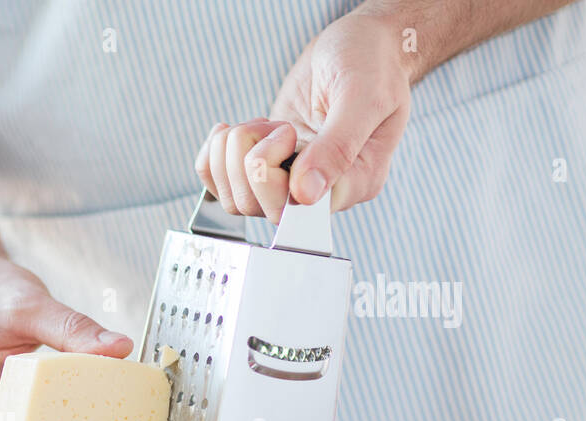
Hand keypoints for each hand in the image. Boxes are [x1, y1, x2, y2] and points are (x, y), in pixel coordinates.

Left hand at [194, 8, 412, 221]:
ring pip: (235, 199)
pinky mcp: (267, 168)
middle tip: (273, 125)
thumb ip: (337, 146)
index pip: (295, 212)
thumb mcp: (362, 95)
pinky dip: (213, 158)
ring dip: (231, 155)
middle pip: (257, 207)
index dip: (271, 177)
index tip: (287, 132)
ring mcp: (291, 181)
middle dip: (248, 161)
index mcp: (355, 182)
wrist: (362, 44)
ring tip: (260, 123)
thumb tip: (305, 195)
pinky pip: (221, 185)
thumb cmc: (373, 63)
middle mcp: (322, 192)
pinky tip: (229, 130)